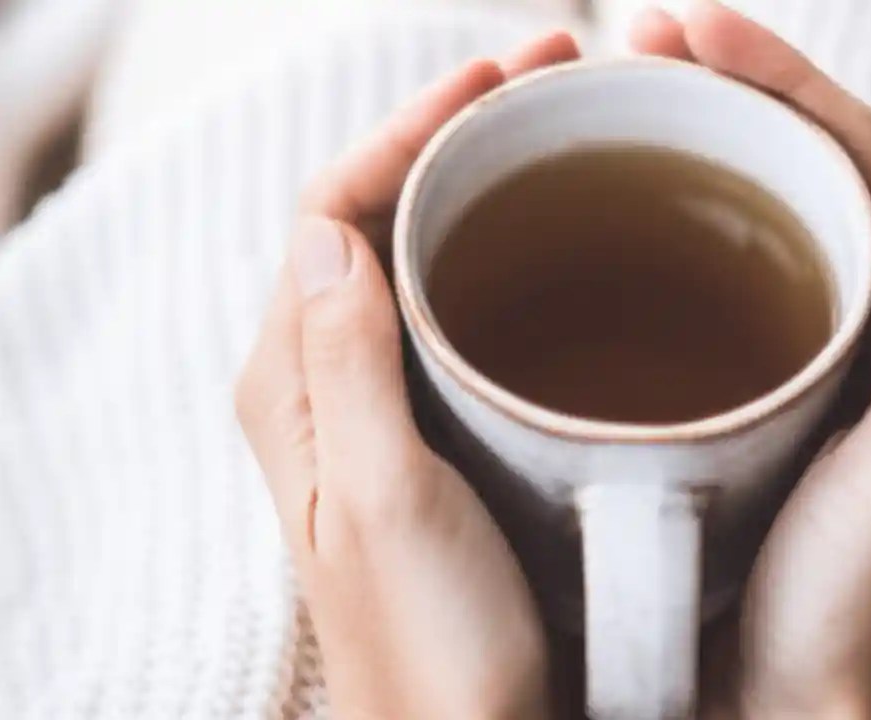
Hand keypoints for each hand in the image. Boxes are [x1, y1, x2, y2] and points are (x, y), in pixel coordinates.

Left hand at [234, 33, 580, 719]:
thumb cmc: (435, 648)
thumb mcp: (386, 498)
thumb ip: (346, 361)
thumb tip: (331, 224)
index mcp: (299, 386)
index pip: (332, 211)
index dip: (409, 130)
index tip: (496, 81)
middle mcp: (331, 386)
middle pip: (377, 219)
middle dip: (458, 135)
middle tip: (553, 76)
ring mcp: (388, 409)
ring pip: (422, 258)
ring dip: (486, 183)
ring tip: (569, 132)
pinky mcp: (444, 436)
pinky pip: (460, 315)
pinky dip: (509, 255)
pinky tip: (571, 246)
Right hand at [631, 3, 870, 717]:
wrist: (811, 704)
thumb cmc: (868, 597)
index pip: (869, 156)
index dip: (784, 78)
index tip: (693, 31)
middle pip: (812, 168)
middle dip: (731, 93)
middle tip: (639, 45)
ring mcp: (821, 357)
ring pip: (765, 217)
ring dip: (699, 148)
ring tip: (623, 101)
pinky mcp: (762, 395)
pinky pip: (728, 287)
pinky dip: (676, 233)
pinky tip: (620, 214)